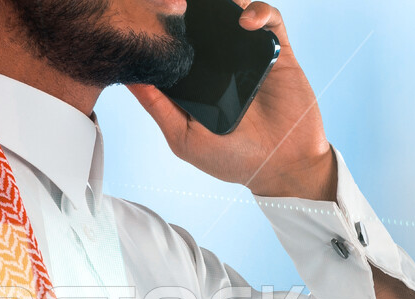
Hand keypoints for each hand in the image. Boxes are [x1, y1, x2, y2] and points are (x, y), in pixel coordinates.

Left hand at [128, 1, 336, 200]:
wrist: (284, 166)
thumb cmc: (232, 160)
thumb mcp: (184, 137)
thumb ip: (158, 107)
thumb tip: (130, 79)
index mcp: (196, 81)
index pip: (178, 45)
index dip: (167, 28)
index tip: (155, 13)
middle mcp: (221, 65)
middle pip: (205, 23)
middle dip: (194, 8)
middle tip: (180, 2)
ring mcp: (248, 57)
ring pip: (234, 14)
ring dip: (225, 3)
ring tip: (214, 4)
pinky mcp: (276, 53)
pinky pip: (270, 21)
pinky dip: (259, 12)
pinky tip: (245, 21)